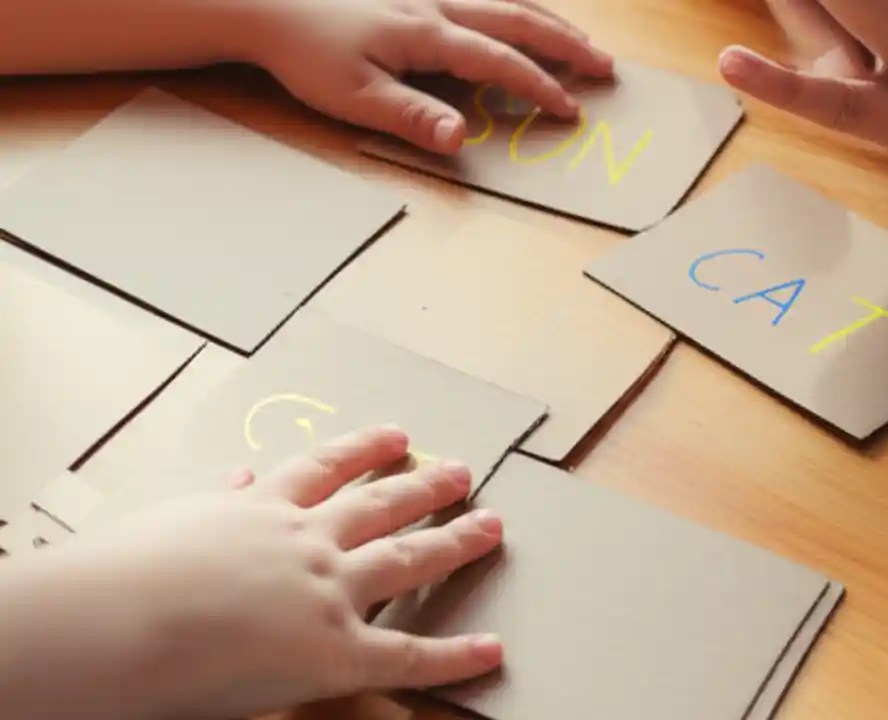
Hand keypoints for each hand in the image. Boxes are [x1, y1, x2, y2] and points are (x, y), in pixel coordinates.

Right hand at [58, 425, 503, 718]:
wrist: (110, 623)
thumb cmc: (114, 578)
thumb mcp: (169, 518)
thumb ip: (218, 498)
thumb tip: (240, 474)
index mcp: (261, 507)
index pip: (325, 469)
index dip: (366, 450)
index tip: (395, 435)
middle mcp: (306, 539)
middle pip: (382, 504)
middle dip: (425, 486)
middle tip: (461, 471)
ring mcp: (327, 591)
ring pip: (408, 558)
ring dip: (456, 540)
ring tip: (490, 523)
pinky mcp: (336, 651)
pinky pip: (408, 654)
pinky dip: (455, 655)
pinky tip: (491, 649)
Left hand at [247, 0, 613, 153]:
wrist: (266, 1)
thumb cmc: (308, 51)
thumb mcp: (355, 96)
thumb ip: (412, 117)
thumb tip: (462, 140)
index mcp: (430, 34)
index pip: (501, 60)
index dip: (540, 86)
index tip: (571, 110)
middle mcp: (439, 3)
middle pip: (520, 17)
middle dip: (567, 44)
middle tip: (605, 65)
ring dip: (550, 18)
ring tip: (582, 39)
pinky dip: (516, 0)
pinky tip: (525, 10)